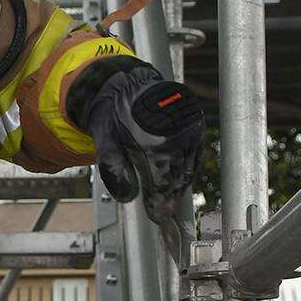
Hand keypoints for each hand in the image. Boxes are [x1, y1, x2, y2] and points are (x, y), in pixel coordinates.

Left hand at [71, 59, 204, 218]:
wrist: (127, 83)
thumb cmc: (113, 115)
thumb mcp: (104, 142)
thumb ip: (114, 171)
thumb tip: (128, 198)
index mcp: (151, 139)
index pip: (161, 181)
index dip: (159, 203)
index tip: (157, 217)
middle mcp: (175, 133)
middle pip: (176, 177)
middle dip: (169, 197)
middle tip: (163, 212)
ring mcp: (189, 127)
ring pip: (188, 167)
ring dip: (179, 186)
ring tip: (170, 199)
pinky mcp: (196, 123)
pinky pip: (196, 155)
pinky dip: (188, 169)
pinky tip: (179, 180)